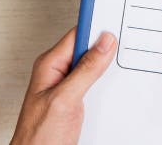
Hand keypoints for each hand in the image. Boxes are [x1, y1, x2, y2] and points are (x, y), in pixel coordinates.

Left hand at [11, 28, 116, 144]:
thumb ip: (85, 70)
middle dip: (105, 48)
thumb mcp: (65, 99)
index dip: (97, 28)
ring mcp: (66, 86)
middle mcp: (57, 72)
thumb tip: (104, 43)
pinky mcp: (75, 100)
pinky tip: (111, 87)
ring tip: (117, 70)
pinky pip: (94, 82)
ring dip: (106, 68)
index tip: (116, 27)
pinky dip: (105, 83)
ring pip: (93, 66)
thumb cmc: (38, 138)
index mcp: (50, 65)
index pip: (77, 34)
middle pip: (88, 48)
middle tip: (123, 48)